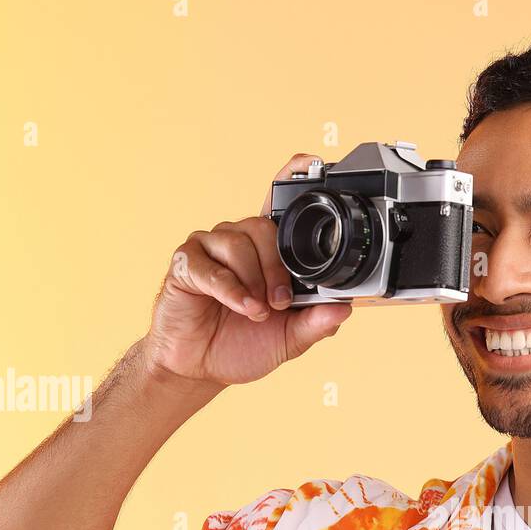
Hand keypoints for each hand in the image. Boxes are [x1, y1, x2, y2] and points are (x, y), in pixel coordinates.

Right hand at [143, 152, 352, 385]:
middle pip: (263, 227)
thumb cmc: (242, 345)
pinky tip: (243, 307)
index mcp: (265, 250)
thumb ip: (317, 322)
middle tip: (281, 301)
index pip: (277, 202)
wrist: (201, 368)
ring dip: (254, 281)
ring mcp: (210, 249)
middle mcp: (238, 241)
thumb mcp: (290, 338)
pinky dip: (231, 290)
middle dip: (277, 267)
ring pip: (238, 243)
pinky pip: (211, 267)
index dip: (290, 176)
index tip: (309, 162)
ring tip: (258, 310)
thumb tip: (344, 309)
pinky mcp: (186, 263)